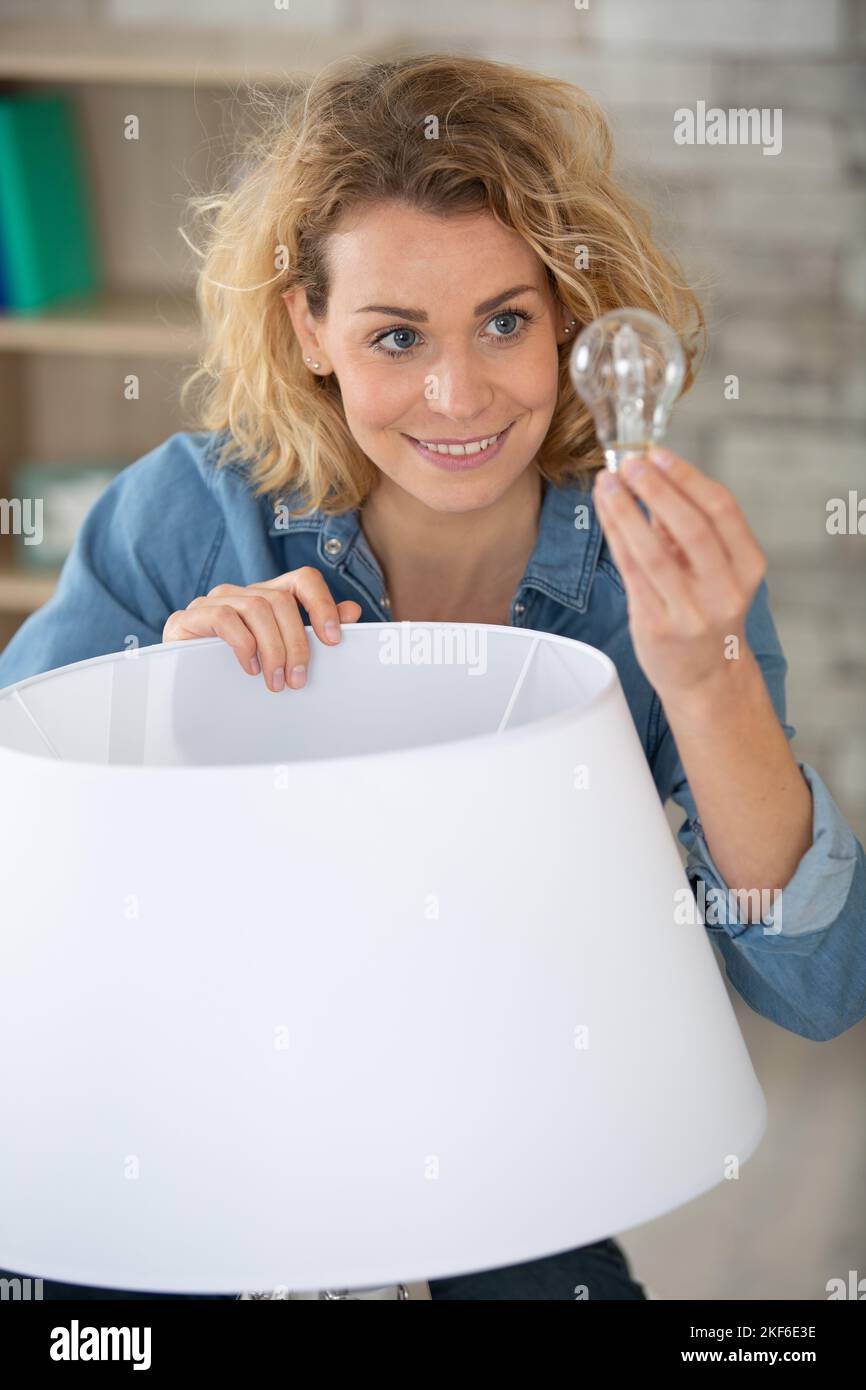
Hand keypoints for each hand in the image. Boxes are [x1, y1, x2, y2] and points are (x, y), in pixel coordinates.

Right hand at [162, 567, 362, 691]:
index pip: (303, 579)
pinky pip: (225, 619)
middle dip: (297, 643)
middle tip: (298, 679)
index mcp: (267, 596)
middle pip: (281, 600)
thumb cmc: (239, 670)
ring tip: (276, 682)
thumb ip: (315, 630)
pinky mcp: (189, 618)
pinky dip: (244, 645)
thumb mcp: (281, 652)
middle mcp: (242, 593)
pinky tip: (250, 669)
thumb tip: (352, 611)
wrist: (184, 687)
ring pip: (257, 608)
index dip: (322, 604)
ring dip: (273, 649)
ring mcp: (213, 601)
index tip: (333, 640)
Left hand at [591, 448, 766, 707]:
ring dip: (627, 511)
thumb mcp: (717, 570)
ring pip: (654, 552)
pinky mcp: (657, 626)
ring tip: (607, 481)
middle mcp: (724, 591)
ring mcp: (691, 612)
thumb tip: (651, 477)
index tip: (658, 453)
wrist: (706, 677)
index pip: (722, 510)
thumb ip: (689, 530)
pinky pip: (631, 572)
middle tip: (630, 463)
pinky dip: (616, 536)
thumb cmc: (707, 613)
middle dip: (658, 489)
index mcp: (747, 568)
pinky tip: (605, 512)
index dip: (687, 477)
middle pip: (691, 528)